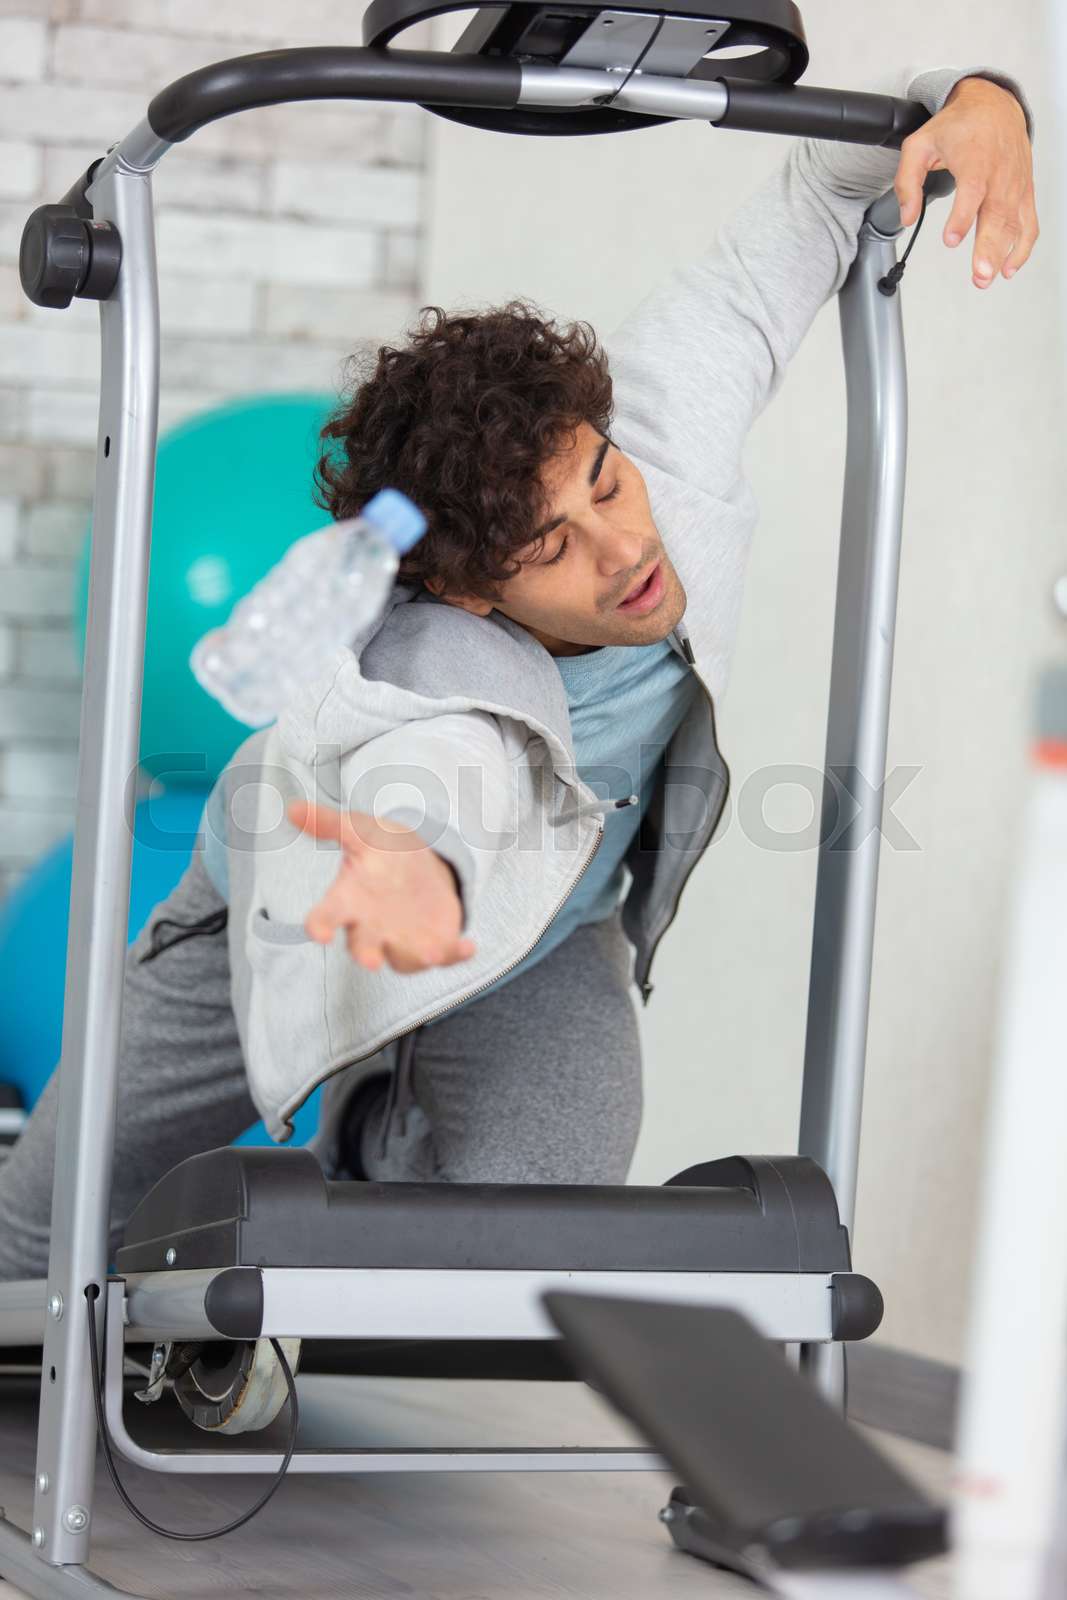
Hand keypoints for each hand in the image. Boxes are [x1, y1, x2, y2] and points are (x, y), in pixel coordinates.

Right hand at [286, 799, 476, 973]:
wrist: (423, 863)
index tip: (318, 932)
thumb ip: (328, 823)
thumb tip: (292, 807)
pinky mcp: (433, 943)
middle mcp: (371, 928)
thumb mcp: (361, 832)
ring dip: (415, 956)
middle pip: (362, 947)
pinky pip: (445, 955)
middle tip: (370, 961)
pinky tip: (469, 945)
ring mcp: (402, 939)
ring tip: (431, 953)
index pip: (326, 917)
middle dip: (366, 954)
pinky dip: (456, 954)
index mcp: (348, 901)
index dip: (320, 925)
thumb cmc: (382, 852)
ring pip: (403, 958)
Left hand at [894, 76, 1037, 287]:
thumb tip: (907, 217)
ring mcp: (1015, 184)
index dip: (962, 217)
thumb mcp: (920, 144)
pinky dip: (1023, 246)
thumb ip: (907, 182)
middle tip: (979, 274)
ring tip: (987, 278)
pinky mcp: (1024, 191)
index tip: (951, 239)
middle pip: (997, 214)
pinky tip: (1008, 268)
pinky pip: (1029, 222)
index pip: (972, 190)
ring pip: (1014, 222)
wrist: (994, 105)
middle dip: (988, 247)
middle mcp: (999, 173)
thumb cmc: (958, 125)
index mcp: (975, 158)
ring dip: (1003, 254)